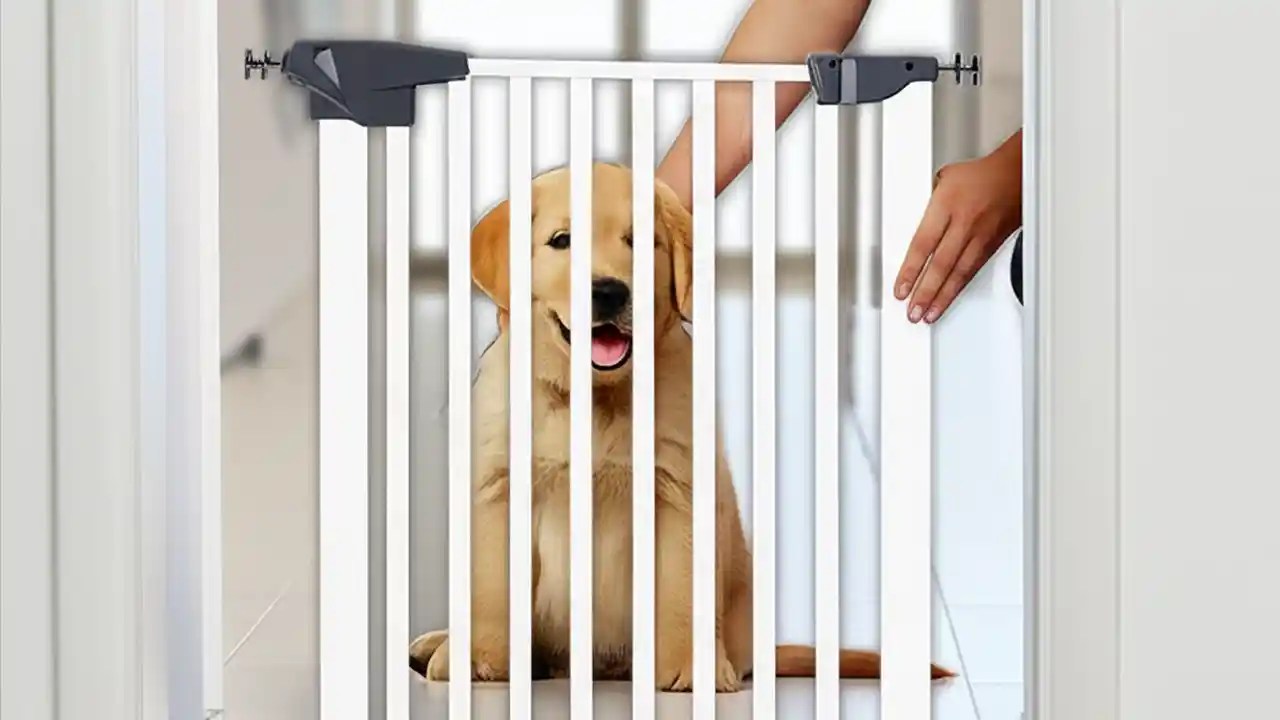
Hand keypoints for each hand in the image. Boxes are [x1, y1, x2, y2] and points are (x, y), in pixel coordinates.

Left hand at [893, 132, 1021, 323]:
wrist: (1016, 174)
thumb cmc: (980, 174)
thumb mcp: (945, 179)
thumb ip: (928, 204)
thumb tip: (913, 220)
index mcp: (947, 204)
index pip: (923, 244)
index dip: (910, 270)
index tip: (901, 289)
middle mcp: (965, 222)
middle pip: (941, 264)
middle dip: (925, 292)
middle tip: (913, 311)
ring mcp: (980, 236)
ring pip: (959, 273)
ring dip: (942, 297)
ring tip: (928, 314)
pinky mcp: (992, 245)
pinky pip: (973, 270)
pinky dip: (959, 288)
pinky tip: (949, 299)